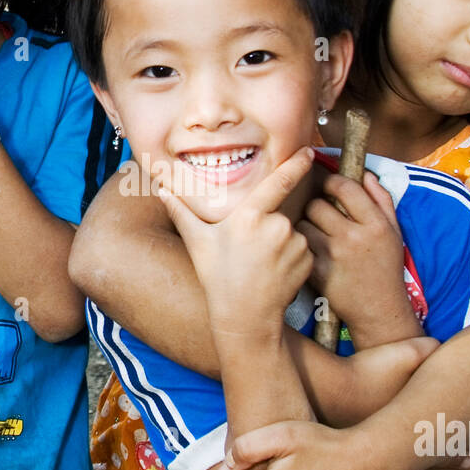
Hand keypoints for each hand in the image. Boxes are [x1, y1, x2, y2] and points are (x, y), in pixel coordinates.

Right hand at [156, 147, 314, 335]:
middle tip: (249, 255)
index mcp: (249, 215)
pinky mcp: (306, 261)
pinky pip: (302, 251)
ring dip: (280, 245)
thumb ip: (181, 211)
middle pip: (278, 215)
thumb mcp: (197, 242)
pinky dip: (292, 260)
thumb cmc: (217, 279)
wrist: (244, 318)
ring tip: (260, 267)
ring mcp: (294, 244)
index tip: (309, 151)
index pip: (279, 182)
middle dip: (268, 229)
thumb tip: (161, 188)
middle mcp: (276, 226)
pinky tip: (275, 275)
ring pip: (291, 234)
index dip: (296, 164)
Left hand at [298, 169, 415, 344]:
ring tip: (315, 234)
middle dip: (315, 206)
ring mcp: (334, 256)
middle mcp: (355, 237)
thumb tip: (365, 173)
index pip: (344, 186)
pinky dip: (302, 246)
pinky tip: (310, 251)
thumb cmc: (386, 268)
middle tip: (320, 215)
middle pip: (317, 205)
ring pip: (303, 224)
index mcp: (375, 224)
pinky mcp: (319, 272)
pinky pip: (300, 247)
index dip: (330, 182)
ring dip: (305, 226)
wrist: (379, 309)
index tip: (327, 186)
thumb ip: (382, 199)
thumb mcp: (394, 231)